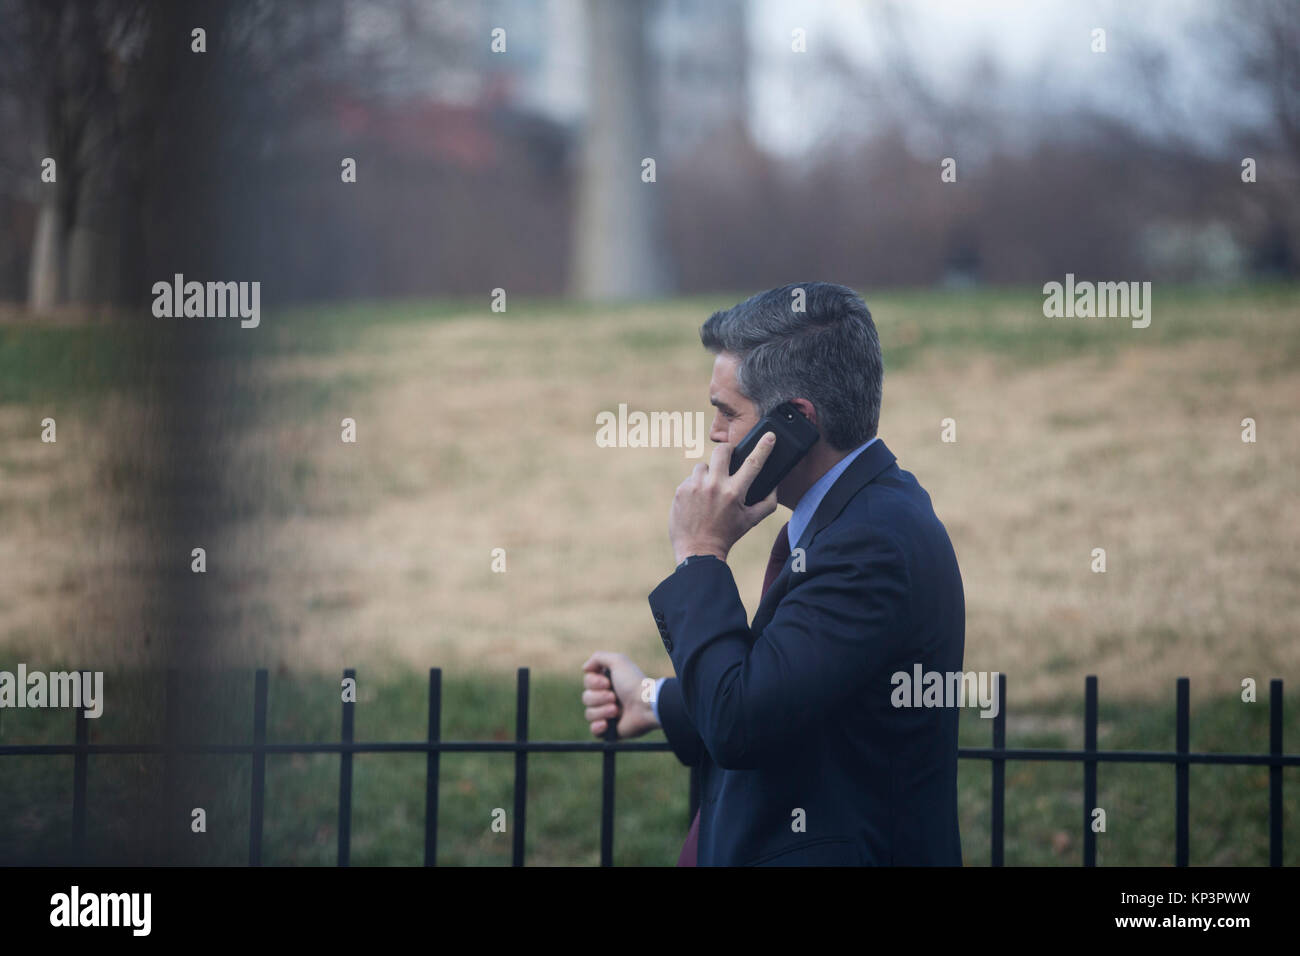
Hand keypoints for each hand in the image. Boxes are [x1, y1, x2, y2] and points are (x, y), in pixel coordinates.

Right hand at [581, 652, 659, 738]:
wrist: (646, 705)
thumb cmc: (633, 683)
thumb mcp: (618, 661)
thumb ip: (598, 658)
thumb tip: (584, 668)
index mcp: (607, 683)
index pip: (587, 682)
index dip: (593, 683)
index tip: (608, 683)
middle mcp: (606, 698)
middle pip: (586, 698)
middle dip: (599, 697)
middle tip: (614, 697)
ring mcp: (607, 714)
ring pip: (589, 714)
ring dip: (602, 711)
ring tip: (617, 710)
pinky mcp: (610, 730)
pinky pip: (593, 730)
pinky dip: (598, 727)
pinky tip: (607, 724)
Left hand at [668, 433, 778, 563]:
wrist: (698, 551)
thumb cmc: (727, 535)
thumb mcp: (751, 521)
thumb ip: (767, 502)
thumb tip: (774, 485)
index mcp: (734, 492)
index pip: (753, 463)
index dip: (763, 447)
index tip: (770, 436)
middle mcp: (714, 485)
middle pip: (721, 451)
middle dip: (727, 450)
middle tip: (728, 458)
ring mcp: (695, 486)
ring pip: (703, 466)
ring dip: (708, 474)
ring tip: (709, 492)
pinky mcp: (681, 490)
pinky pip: (690, 479)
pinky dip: (695, 487)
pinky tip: (697, 502)